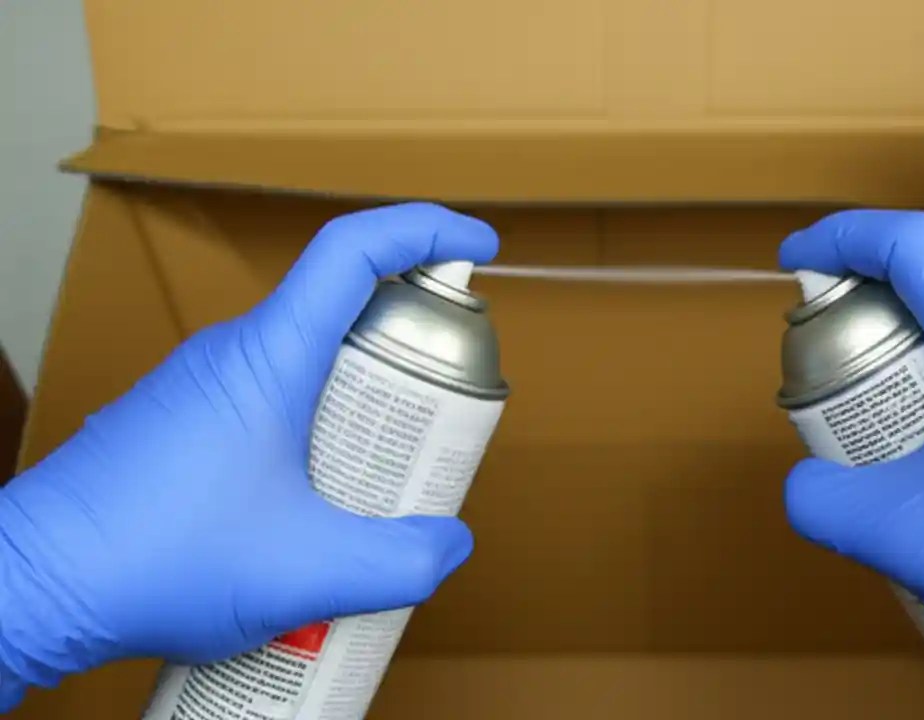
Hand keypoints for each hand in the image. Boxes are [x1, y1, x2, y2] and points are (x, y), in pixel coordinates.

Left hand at [0, 203, 498, 707]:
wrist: (31, 587)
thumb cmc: (152, 559)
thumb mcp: (308, 571)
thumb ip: (402, 562)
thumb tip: (449, 542)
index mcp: (270, 355)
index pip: (354, 250)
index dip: (426, 229)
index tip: (480, 244)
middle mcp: (232, 355)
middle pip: (344, 312)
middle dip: (410, 353)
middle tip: (442, 417)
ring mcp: (201, 388)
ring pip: (307, 367)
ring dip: (359, 407)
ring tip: (380, 484)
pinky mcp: (182, 426)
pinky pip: (270, 407)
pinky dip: (313, 438)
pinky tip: (314, 513)